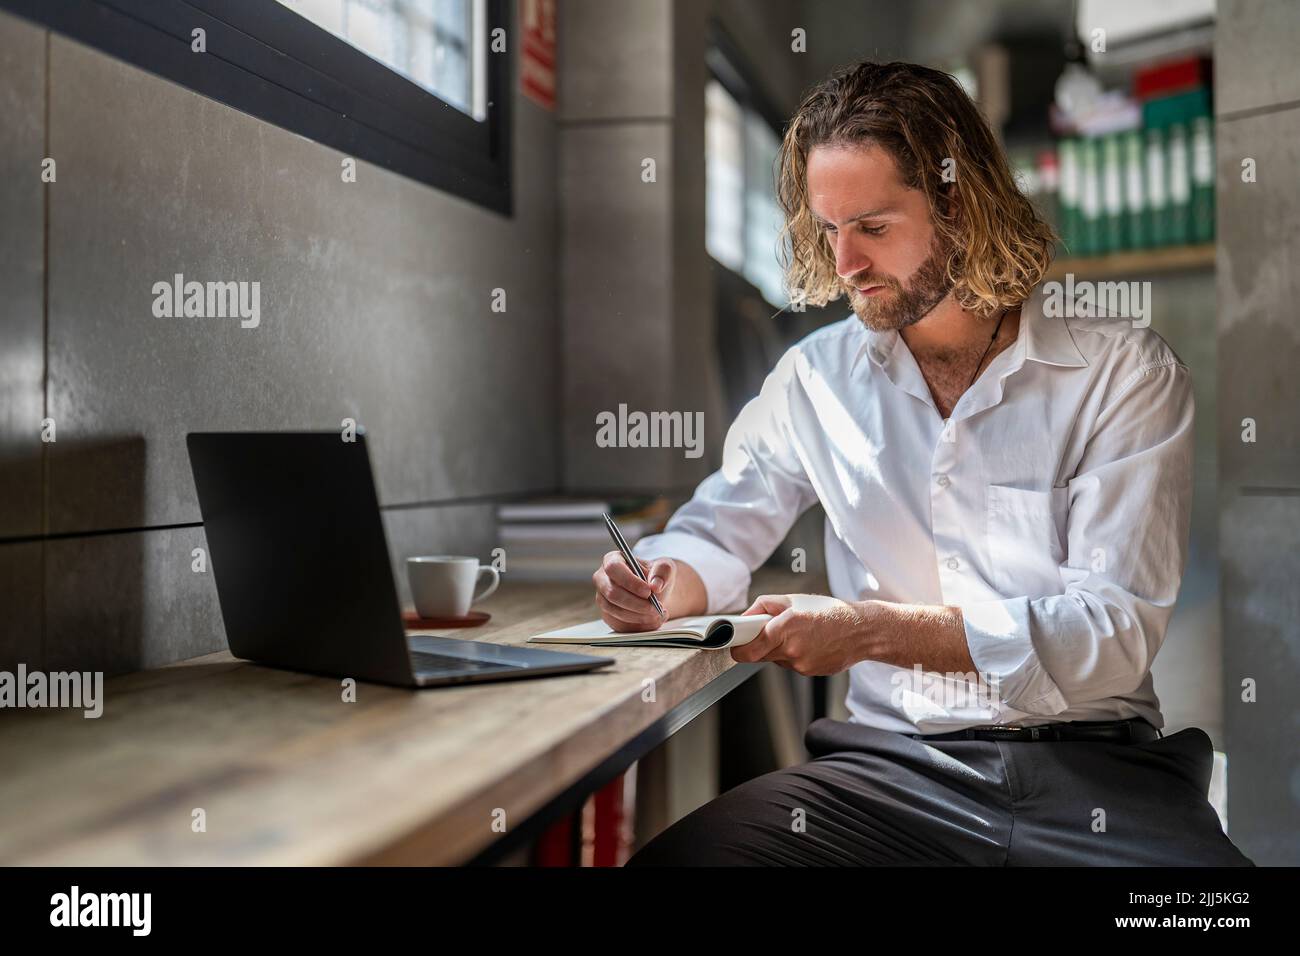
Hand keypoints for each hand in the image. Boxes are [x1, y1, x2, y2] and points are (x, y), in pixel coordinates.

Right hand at [593, 551, 674, 632]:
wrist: (655, 592)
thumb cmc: (655, 576)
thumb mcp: (665, 567)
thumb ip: (662, 572)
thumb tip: (655, 585)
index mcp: (612, 560)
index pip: (614, 569)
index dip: (630, 581)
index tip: (648, 591)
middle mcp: (602, 579)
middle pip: (612, 593)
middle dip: (636, 603)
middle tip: (656, 607)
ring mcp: (603, 599)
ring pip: (616, 611)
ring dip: (640, 616)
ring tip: (659, 613)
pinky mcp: (608, 616)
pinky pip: (621, 625)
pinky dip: (640, 625)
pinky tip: (654, 620)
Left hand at [730, 594, 876, 675]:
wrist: (861, 631)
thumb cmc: (828, 612)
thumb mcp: (794, 599)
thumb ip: (764, 606)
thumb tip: (745, 618)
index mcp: (784, 628)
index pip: (747, 650)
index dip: (737, 648)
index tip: (734, 644)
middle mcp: (791, 650)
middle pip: (758, 656)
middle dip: (758, 645)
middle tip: (768, 632)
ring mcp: (800, 664)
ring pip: (775, 660)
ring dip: (778, 650)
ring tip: (798, 634)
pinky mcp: (809, 673)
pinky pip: (791, 665)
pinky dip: (794, 655)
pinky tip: (809, 643)